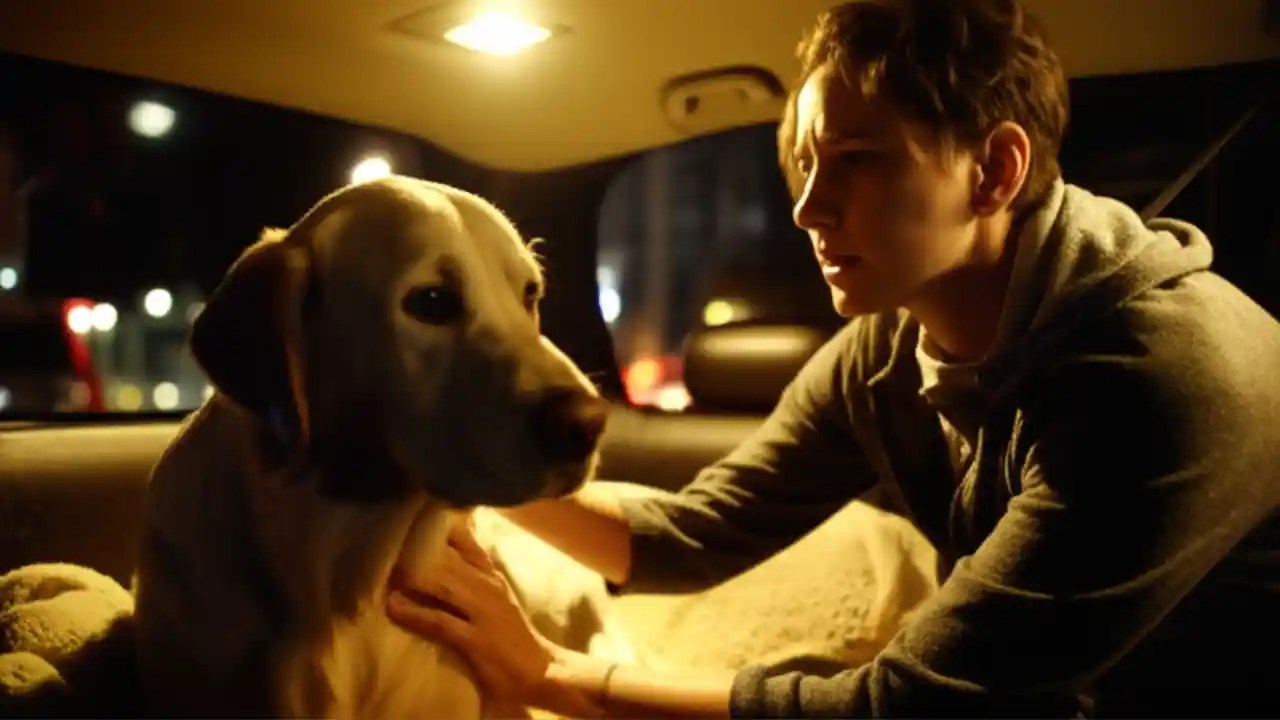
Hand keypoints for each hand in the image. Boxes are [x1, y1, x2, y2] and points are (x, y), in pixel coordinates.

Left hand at [387, 515, 599, 714]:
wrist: (541, 670)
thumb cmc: (513, 636)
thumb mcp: (497, 597)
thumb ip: (474, 577)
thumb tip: (442, 558)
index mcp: (491, 576)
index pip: (466, 542)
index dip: (439, 529)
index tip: (413, 519)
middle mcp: (487, 587)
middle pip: (449, 558)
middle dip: (417, 550)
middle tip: (388, 543)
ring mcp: (482, 612)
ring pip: (444, 584)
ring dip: (413, 577)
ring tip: (387, 571)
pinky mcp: (475, 639)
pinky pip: (439, 622)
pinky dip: (415, 613)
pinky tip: (393, 607)